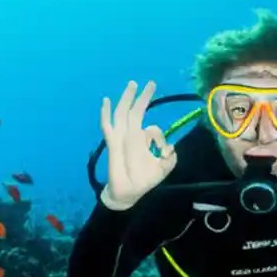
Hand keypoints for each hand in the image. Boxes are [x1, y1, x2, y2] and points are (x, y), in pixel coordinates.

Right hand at [99, 80, 177, 209]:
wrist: (129, 193)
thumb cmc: (144, 180)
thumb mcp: (163, 168)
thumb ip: (170, 158)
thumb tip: (171, 147)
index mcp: (144, 139)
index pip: (152, 128)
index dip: (160, 138)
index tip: (163, 151)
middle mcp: (132, 134)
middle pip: (136, 110)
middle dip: (143, 97)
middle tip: (151, 83)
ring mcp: (121, 137)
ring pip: (122, 112)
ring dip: (127, 98)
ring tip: (133, 84)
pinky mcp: (112, 143)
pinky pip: (107, 126)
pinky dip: (105, 113)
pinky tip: (106, 100)